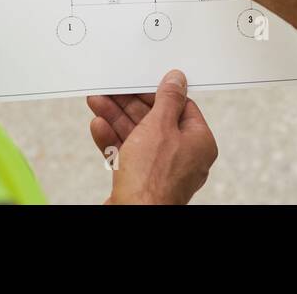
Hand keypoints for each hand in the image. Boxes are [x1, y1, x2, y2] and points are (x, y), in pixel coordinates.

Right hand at [86, 70, 217, 204]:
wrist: (133, 216)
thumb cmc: (153, 178)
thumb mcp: (160, 126)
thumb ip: (167, 99)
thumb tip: (176, 80)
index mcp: (198, 142)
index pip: (181, 107)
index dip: (159, 92)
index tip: (140, 82)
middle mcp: (183, 157)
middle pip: (156, 120)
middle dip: (129, 105)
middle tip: (111, 90)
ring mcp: (161, 170)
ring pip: (138, 136)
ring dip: (116, 118)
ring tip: (98, 102)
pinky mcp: (141, 181)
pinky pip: (128, 154)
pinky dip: (113, 140)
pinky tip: (99, 126)